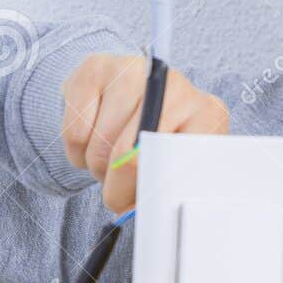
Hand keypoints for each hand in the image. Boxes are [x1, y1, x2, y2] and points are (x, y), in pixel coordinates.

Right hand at [61, 53, 228, 213]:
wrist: (134, 92)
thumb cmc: (161, 138)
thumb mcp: (179, 162)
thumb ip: (172, 187)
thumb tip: (142, 214)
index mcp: (207, 112)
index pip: (178, 162)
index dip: (152, 191)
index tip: (139, 207)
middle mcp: (174, 84)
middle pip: (133, 158)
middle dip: (119, 189)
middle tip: (117, 197)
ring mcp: (133, 70)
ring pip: (100, 148)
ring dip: (97, 170)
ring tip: (109, 164)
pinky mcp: (95, 68)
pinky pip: (75, 133)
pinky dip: (77, 153)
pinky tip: (92, 144)